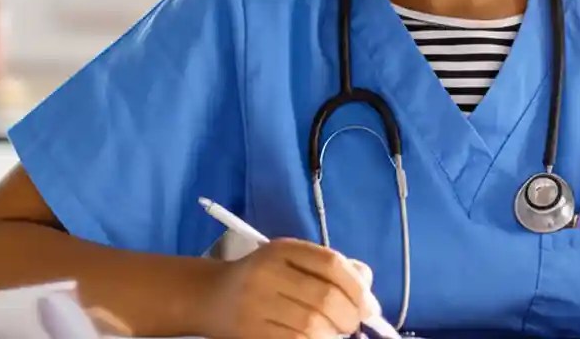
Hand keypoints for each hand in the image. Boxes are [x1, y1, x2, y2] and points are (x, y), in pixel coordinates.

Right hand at [198, 238, 377, 338]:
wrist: (209, 296)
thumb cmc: (263, 277)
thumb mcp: (293, 260)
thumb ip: (331, 267)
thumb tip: (367, 287)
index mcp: (283, 249)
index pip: (332, 264)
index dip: (358, 287)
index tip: (370, 306)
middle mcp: (268, 273)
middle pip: (325, 297)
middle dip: (350, 316)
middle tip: (353, 324)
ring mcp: (256, 304)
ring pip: (311, 324)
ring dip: (333, 333)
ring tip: (335, 332)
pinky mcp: (250, 331)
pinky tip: (317, 338)